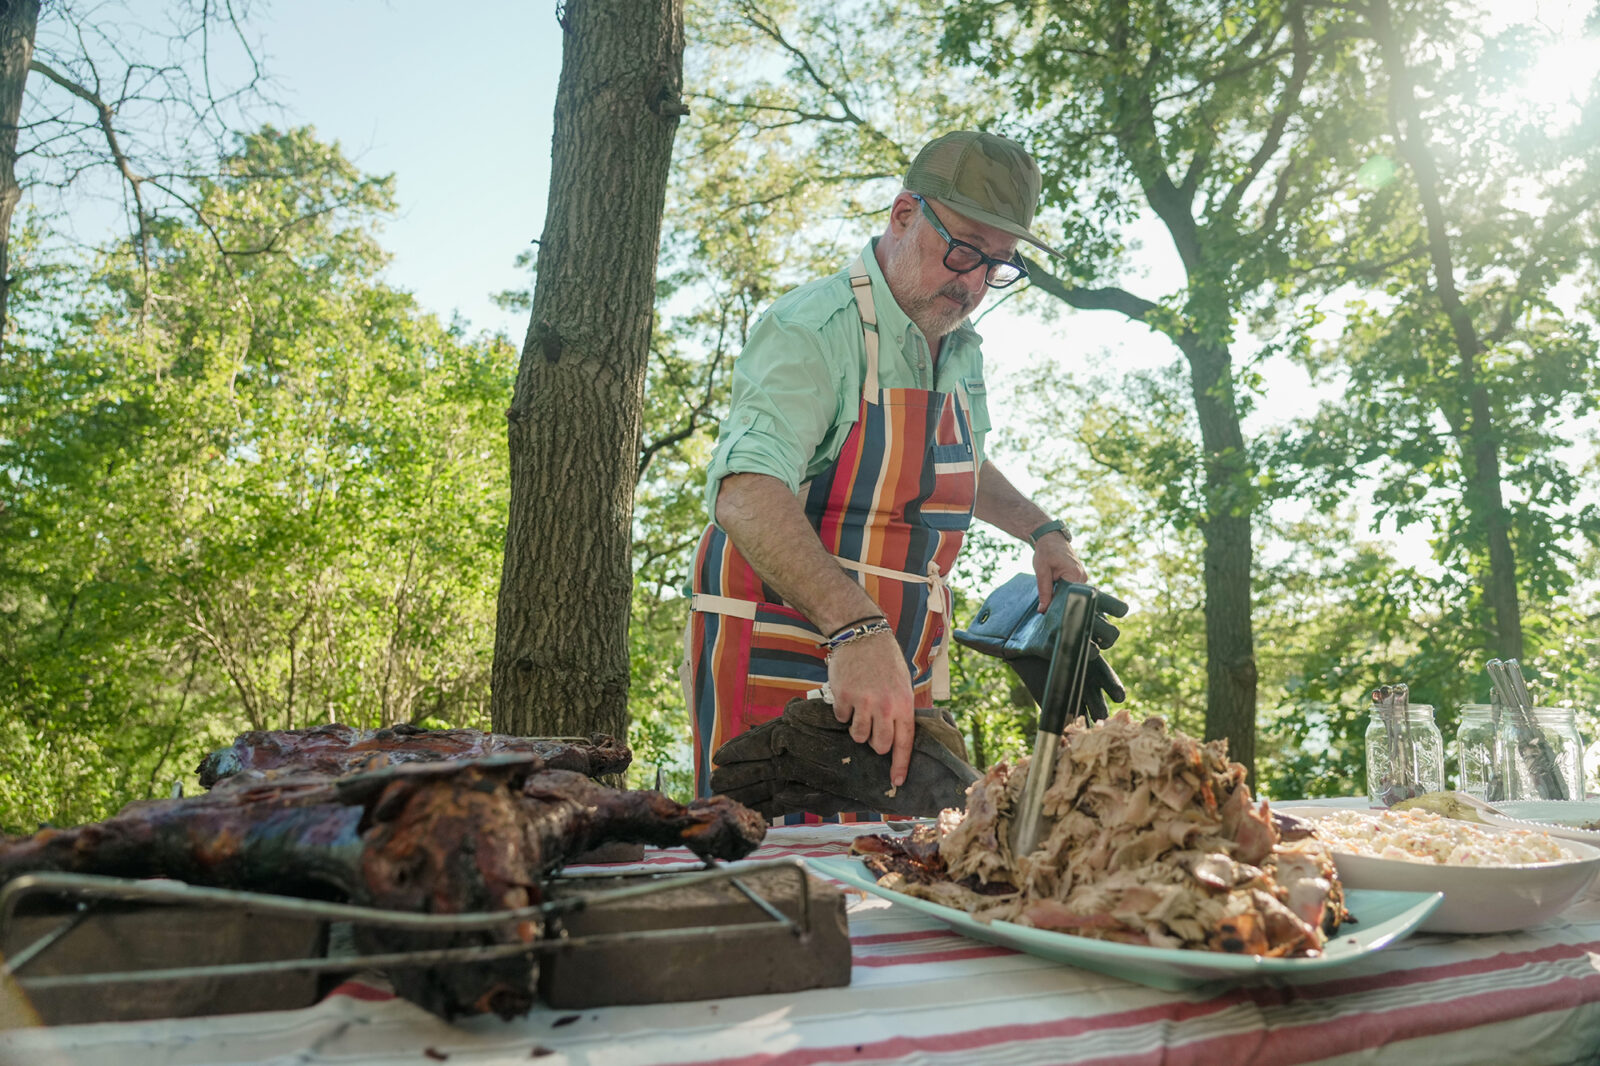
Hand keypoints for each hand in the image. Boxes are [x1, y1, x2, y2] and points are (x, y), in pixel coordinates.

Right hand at [824, 629, 914, 786]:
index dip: (899, 765)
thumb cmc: (886, 661)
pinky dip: (843, 711)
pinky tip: (849, 694)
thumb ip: (900, 711)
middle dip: (875, 743)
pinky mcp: (843, 696)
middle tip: (874, 727)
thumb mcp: (903, 685)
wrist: (863, 636)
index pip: (903, 743)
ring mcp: (862, 702)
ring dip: (858, 727)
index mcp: (903, 704)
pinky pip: (841, 719)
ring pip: (858, 736)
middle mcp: (884, 706)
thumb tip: (895, 740)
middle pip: (878, 746)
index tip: (896, 782)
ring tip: (861, 708)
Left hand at [1033, 532, 1086, 611]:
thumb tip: (1043, 610)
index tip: (1050, 615)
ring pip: (1071, 594)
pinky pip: (1071, 590)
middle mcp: (1083, 577)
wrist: (1050, 538)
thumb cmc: (1046, 552)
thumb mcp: (1042, 571)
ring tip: (1050, 604)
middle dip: (1060, 604)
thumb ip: (1044, 591)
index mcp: (1075, 574)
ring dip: (1061, 598)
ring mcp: (1082, 578)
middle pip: (1072, 597)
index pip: (1070, 597)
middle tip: (1047, 612)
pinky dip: (1063, 593)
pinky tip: (1054, 596)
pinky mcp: (1079, 578)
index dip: (1060, 607)